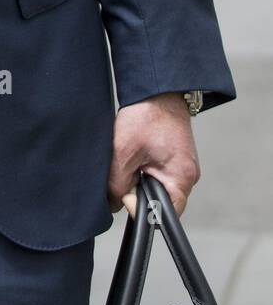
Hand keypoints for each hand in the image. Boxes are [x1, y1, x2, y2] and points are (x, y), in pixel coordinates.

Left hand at [107, 92, 199, 218]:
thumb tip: (116, 205)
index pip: (165, 215)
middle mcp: (188, 175)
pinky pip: (159, 173)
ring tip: (133, 157)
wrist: (156, 89)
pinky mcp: (176, 157)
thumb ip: (118, 185)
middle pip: (160, 202)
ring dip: (140, 178)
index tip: (125, 192)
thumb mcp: (123, 153)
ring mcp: (183, 166)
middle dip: (139, 191)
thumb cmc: (145, 116)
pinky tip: (137, 152)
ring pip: (157, 186)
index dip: (141, 209)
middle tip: (127, 169)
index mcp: (181, 178)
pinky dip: (144, 167)